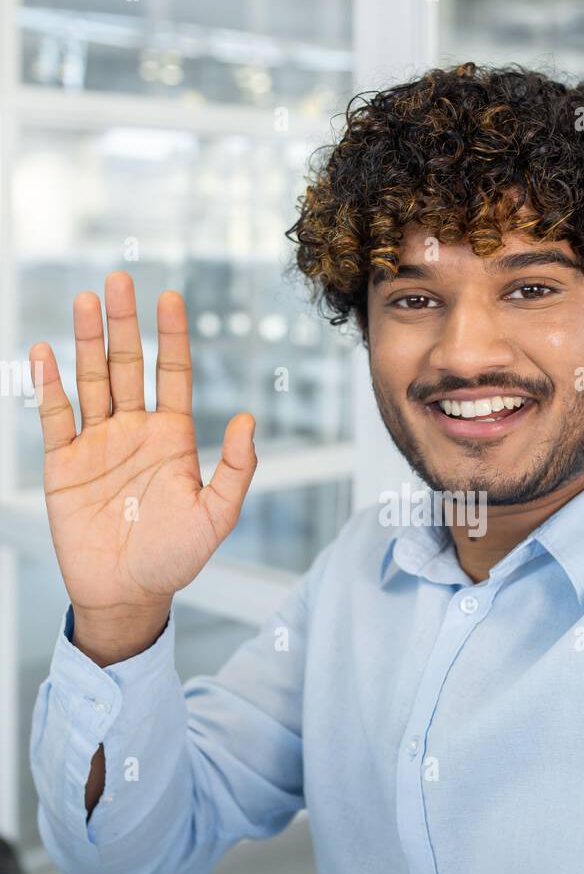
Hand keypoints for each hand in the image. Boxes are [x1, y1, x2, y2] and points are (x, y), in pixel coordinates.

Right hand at [30, 272, 256, 656]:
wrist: (127, 593)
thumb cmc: (175, 559)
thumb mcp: (216, 517)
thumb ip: (236, 470)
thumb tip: (248, 420)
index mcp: (173, 438)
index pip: (173, 374)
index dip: (171, 337)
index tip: (171, 297)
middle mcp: (134, 431)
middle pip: (128, 365)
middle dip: (124, 323)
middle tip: (119, 280)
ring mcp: (97, 443)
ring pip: (91, 380)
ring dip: (86, 341)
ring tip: (85, 301)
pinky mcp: (64, 463)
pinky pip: (55, 416)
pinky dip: (49, 385)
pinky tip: (45, 352)